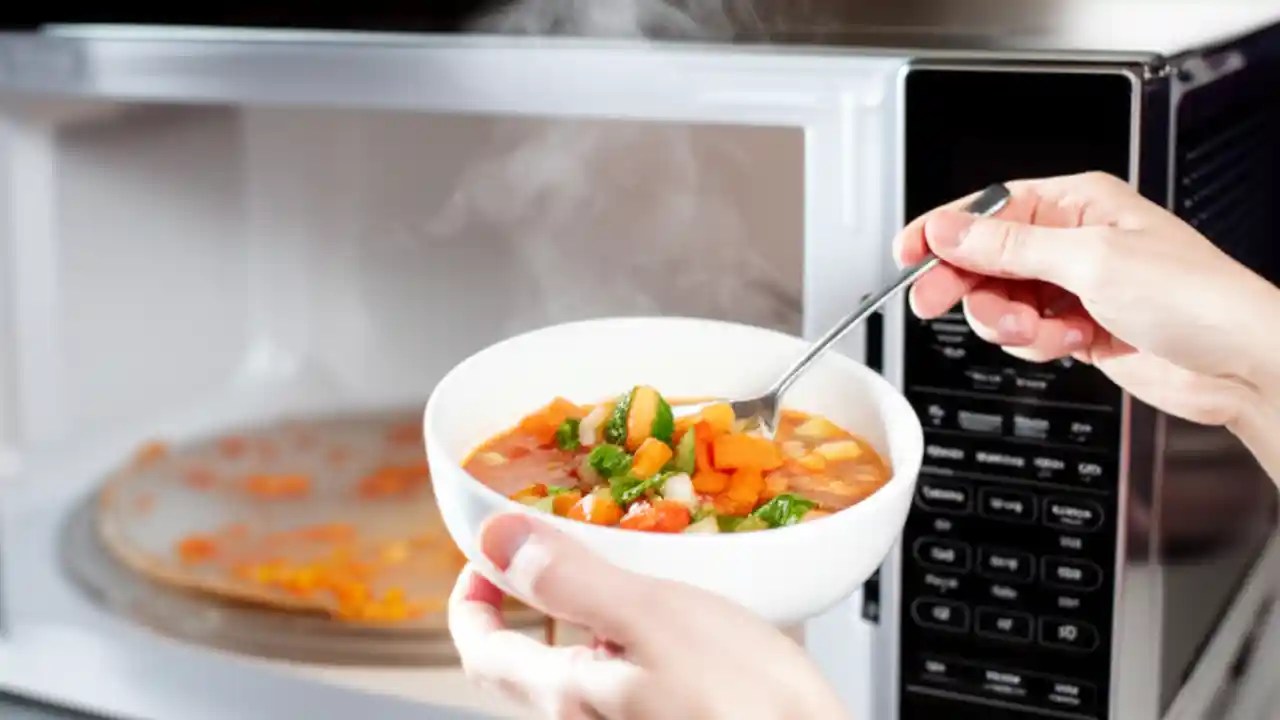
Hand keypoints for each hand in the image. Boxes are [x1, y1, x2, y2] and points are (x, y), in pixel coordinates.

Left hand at [448, 512, 849, 719]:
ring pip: (582, 668)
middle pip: (527, 661)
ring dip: (587, 613)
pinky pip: (630, 677)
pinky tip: (677, 611)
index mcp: (568, 694)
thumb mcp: (655, 620)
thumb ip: (572, 581)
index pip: (483, 648)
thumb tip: (498, 541)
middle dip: (530, 600)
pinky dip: (634, 634)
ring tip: (624, 566)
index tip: (484, 555)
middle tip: (552, 549)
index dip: (471, 598)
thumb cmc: (750, 705)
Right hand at [893, 171, 1279, 428]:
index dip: (943, 229)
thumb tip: (949, 227)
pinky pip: (1025, 334)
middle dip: (966, 285)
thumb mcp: (1090, 260)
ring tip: (1038, 330)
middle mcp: (1072, 242)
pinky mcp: (1077, 329)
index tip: (907, 251)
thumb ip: (1009, 245)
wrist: (1240, 365)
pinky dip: (1035, 344)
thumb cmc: (1196, 297)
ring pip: (1000, 302)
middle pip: (985, 259)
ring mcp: (1074, 287)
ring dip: (1008, 322)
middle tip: (934, 304)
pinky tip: (1065, 343)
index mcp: (1077, 204)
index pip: (989, 208)